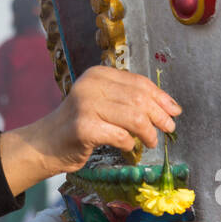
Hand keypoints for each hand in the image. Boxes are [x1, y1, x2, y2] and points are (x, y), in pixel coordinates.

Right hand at [0, 65, 180, 196]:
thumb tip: (167, 108)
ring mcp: (86, 105)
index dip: (161, 97)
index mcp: (98, 74)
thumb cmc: (79, 124)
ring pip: (134, 117)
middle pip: (139, 98)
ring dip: (148, 132)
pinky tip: (129, 147)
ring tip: (151, 141)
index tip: (174, 111)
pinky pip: (120, 136)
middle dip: (159, 115)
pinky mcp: (83, 127)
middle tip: (169, 128)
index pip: (138, 82)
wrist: (45, 143)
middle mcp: (91, 85)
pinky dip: (130, 144)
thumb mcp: (101, 102)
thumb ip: (127, 99)